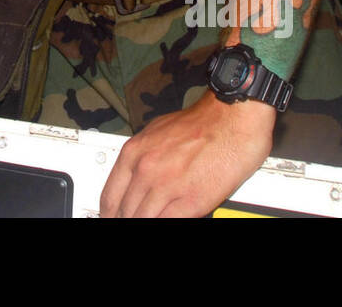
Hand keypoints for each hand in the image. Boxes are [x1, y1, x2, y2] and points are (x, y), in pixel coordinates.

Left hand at [99, 92, 274, 217]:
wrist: (232, 119)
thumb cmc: (201, 122)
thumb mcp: (157, 133)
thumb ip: (143, 158)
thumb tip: (135, 177)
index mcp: (134, 153)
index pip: (109, 197)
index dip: (109, 213)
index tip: (111, 217)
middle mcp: (146, 170)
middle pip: (125, 212)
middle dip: (126, 219)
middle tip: (132, 220)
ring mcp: (167, 187)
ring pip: (144, 219)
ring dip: (146, 221)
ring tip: (153, 218)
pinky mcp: (192, 201)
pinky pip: (169, 222)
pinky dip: (166, 223)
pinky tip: (168, 219)